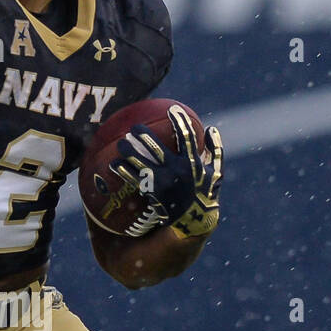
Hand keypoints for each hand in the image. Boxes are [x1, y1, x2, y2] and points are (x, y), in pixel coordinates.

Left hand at [110, 118, 222, 238]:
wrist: (195, 221)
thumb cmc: (207, 194)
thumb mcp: (217, 172)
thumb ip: (216, 150)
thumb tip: (212, 128)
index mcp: (193, 163)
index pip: (186, 137)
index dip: (180, 121)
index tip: (173, 109)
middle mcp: (177, 171)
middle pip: (157, 148)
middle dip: (144, 135)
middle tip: (134, 127)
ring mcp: (164, 183)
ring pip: (143, 163)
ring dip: (130, 152)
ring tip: (120, 143)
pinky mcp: (154, 194)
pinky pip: (136, 180)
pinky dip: (124, 172)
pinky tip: (114, 165)